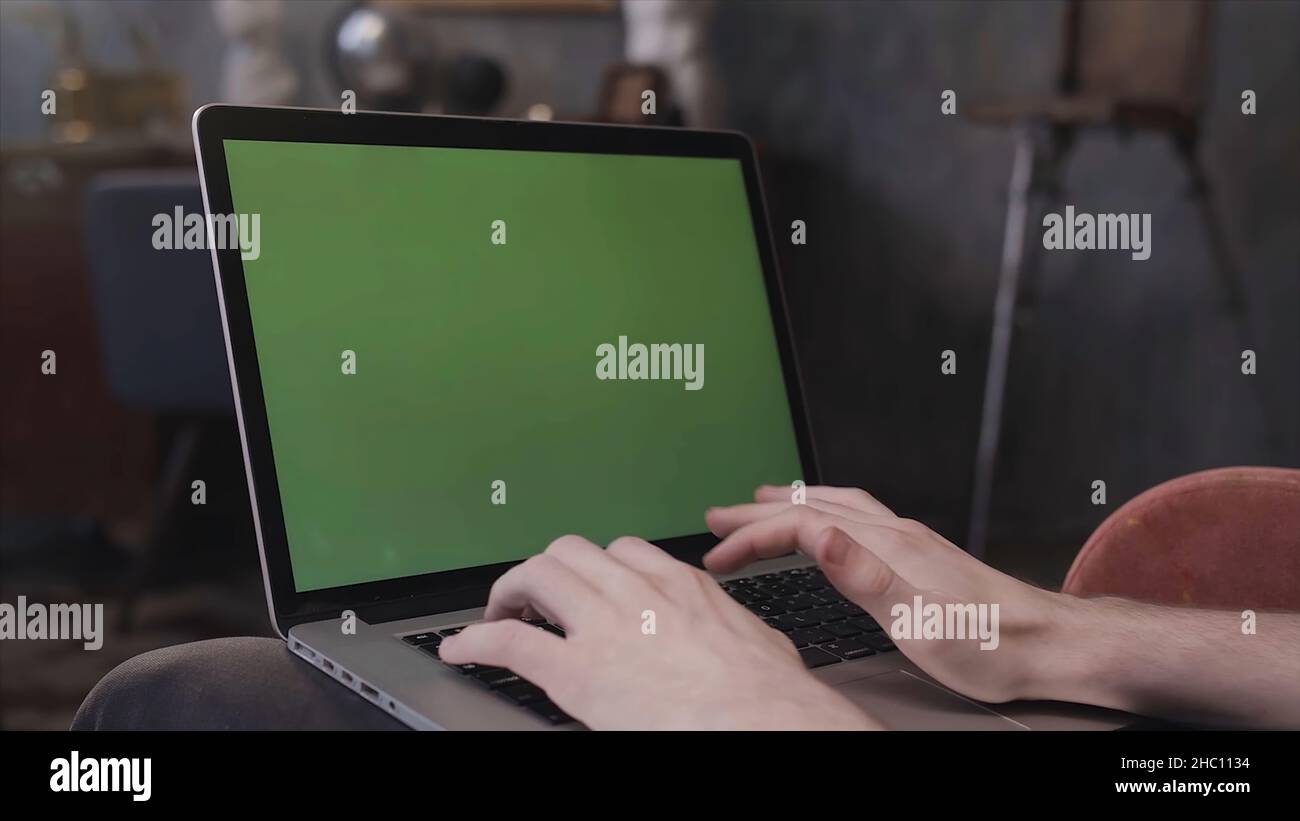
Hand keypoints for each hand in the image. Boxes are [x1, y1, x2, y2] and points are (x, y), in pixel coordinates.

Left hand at [438, 534, 878, 729]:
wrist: (766, 723)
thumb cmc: (771, 698)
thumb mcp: (755, 641)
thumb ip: (725, 626)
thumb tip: (732, 642)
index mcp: (682, 586)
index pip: (625, 551)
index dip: (596, 569)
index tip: (587, 584)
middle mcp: (639, 593)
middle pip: (571, 551)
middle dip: (547, 571)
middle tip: (536, 598)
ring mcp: (605, 627)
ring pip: (536, 576)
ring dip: (509, 593)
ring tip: (499, 615)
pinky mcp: (577, 671)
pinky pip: (510, 643)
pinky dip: (476, 642)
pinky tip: (462, 650)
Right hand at [705, 485, 1062, 703]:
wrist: (1047, 642)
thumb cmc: (988, 642)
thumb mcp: (919, 620)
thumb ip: (865, 577)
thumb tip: (819, 537)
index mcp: (886, 546)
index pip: (801, 525)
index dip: (753, 536)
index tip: (717, 554)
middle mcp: (895, 532)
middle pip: (814, 506)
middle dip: (759, 511)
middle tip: (717, 516)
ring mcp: (910, 539)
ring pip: (837, 505)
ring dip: (792, 502)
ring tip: (762, 501)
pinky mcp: (921, 552)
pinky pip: (857, 517)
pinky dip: (825, 511)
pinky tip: (829, 527)